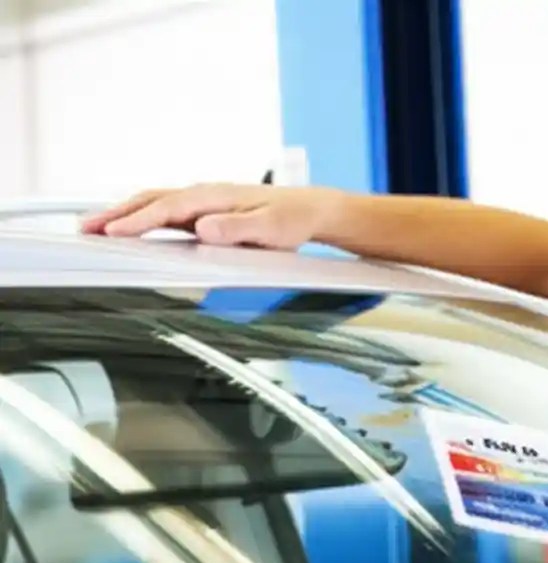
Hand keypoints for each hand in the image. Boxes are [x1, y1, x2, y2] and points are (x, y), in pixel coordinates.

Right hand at [80, 183, 343, 249]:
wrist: (311, 211)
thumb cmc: (292, 219)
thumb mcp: (270, 228)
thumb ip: (237, 229)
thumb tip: (205, 227)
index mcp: (215, 197)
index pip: (168, 208)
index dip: (138, 221)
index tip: (112, 232)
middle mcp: (205, 195)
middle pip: (151, 201)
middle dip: (116, 213)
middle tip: (85, 228)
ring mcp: (203, 202)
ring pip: (155, 204)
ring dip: (123, 213)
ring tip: (95, 227)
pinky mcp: (206, 211)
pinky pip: (165, 212)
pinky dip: (141, 217)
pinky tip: (129, 227)